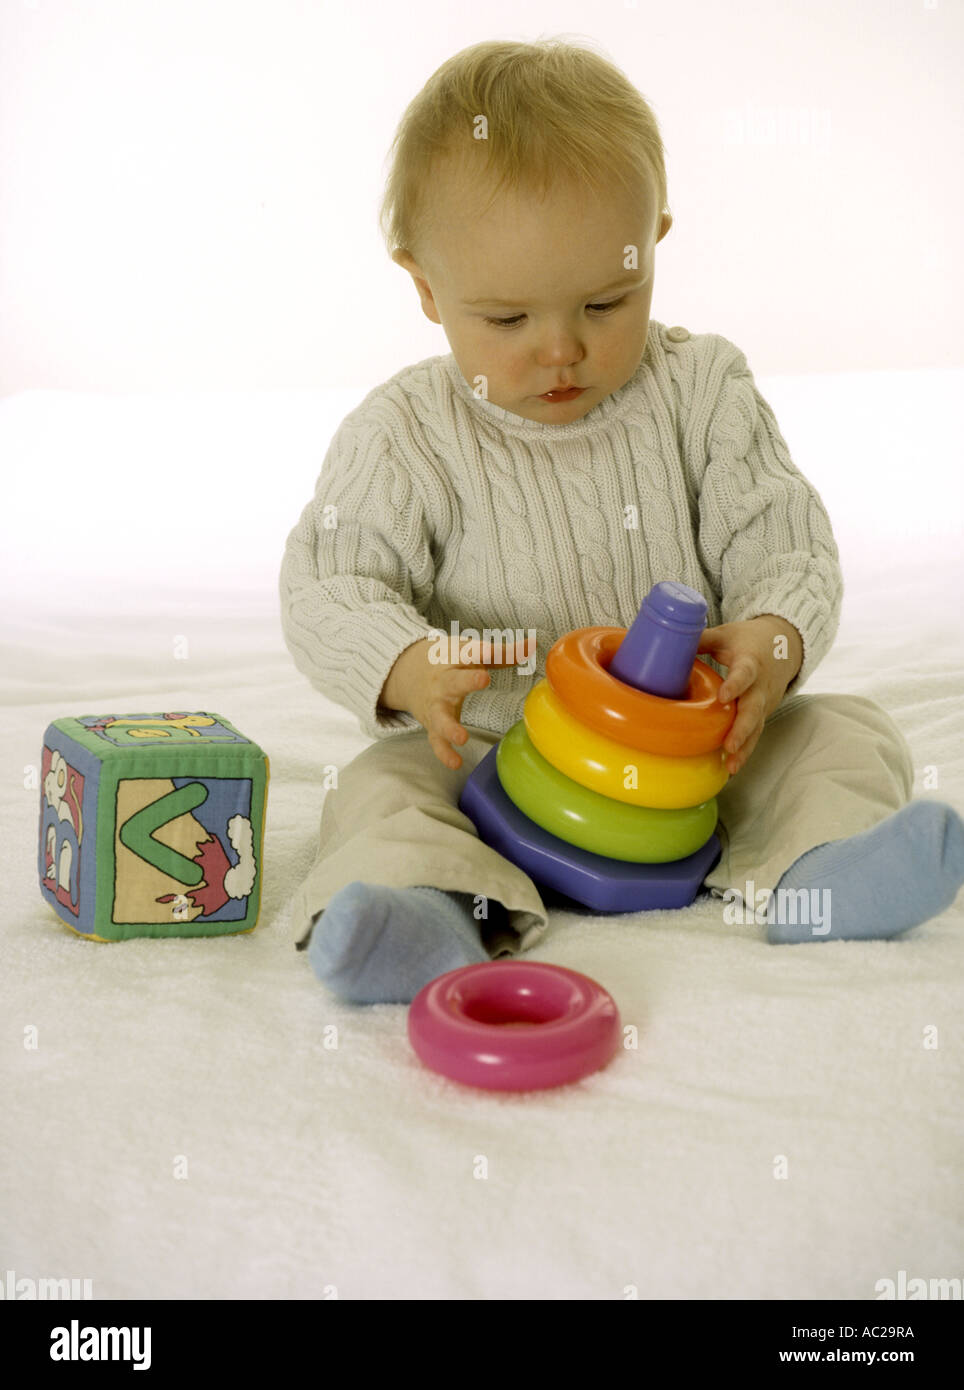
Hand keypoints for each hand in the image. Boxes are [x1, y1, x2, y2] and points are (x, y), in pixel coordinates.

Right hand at [378, 632, 536, 770]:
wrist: (409, 672)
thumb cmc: (450, 662)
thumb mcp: (471, 653)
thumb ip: (502, 653)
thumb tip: (533, 644)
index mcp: (455, 659)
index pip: (469, 652)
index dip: (483, 651)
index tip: (493, 650)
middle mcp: (443, 682)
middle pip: (453, 681)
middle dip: (466, 681)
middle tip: (482, 679)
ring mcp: (436, 705)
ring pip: (440, 717)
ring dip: (450, 728)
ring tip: (462, 738)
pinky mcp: (432, 724)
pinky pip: (436, 740)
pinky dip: (444, 753)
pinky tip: (456, 763)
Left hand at [697, 615, 801, 774]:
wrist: (783, 646)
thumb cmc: (748, 640)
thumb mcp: (726, 634)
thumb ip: (701, 639)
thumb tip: (669, 642)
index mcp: (751, 662)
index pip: (745, 674)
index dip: (736, 684)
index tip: (724, 696)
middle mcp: (760, 686)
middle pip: (753, 709)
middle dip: (742, 729)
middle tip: (729, 746)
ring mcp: (764, 703)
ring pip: (756, 727)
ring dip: (744, 747)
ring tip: (732, 766)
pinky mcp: (762, 714)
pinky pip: (755, 734)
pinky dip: (745, 750)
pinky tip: (732, 767)